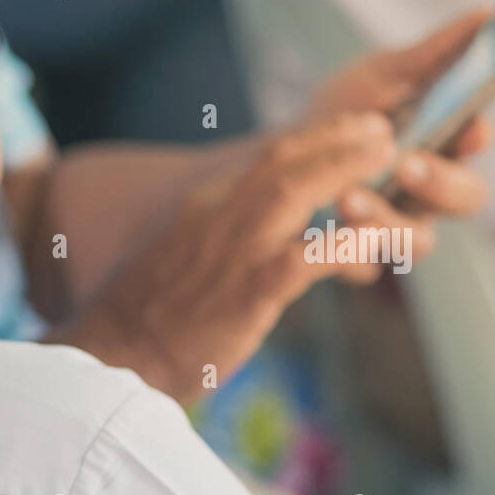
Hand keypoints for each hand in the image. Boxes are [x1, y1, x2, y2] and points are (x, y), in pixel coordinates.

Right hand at [50, 112, 395, 401]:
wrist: (106, 364)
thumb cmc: (139, 326)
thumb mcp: (174, 267)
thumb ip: (211, 248)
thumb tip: (245, 250)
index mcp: (200, 213)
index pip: (263, 162)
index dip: (312, 141)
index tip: (350, 132)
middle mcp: (214, 221)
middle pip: (281, 163)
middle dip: (335, 139)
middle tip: (382, 130)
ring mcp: (229, 256)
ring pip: (293, 194)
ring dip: (345, 170)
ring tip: (389, 159)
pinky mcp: (243, 296)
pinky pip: (302, 259)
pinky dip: (345, 245)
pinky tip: (378, 242)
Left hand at [309, 10, 494, 279]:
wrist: (277, 154)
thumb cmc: (340, 111)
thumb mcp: (379, 77)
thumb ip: (429, 55)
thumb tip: (482, 15)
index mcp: (444, 145)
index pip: (474, 145)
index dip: (474, 138)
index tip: (465, 128)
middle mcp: (427, 193)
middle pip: (463, 199)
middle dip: (439, 183)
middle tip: (405, 164)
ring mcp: (395, 228)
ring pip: (415, 240)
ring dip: (386, 219)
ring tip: (347, 197)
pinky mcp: (357, 258)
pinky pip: (365, 266)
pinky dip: (347, 252)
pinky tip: (321, 232)